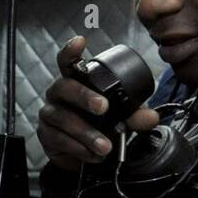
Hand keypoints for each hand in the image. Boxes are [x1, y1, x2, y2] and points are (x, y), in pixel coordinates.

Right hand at [37, 35, 159, 170]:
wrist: (84, 155)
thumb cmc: (99, 126)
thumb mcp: (120, 118)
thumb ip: (134, 115)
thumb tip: (151, 117)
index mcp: (75, 82)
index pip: (68, 62)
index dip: (71, 51)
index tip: (80, 41)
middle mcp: (59, 94)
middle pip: (65, 87)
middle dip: (84, 97)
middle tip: (103, 108)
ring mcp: (50, 114)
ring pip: (63, 118)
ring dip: (86, 132)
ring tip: (105, 145)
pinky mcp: (46, 135)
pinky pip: (60, 140)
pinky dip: (79, 148)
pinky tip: (94, 155)